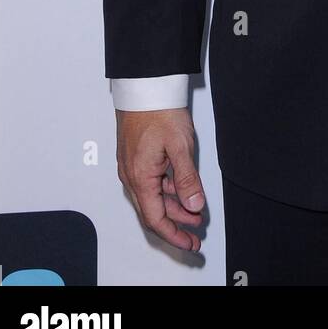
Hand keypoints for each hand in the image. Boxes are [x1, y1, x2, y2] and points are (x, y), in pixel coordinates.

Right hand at [116, 107, 204, 251]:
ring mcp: (133, 166)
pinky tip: (183, 191)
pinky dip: (168, 192)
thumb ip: (187, 179)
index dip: (174, 235)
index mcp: (140, 177)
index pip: (156, 219)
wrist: (144, 86)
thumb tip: (194, 205)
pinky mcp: (137, 157)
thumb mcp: (180, 146)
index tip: (190, 242)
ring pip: (153, 197)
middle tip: (195, 234)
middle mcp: (132, 175)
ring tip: (195, 212)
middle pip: (153, 211)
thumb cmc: (158, 110)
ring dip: (174, 208)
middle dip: (176, 225)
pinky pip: (152, 183)